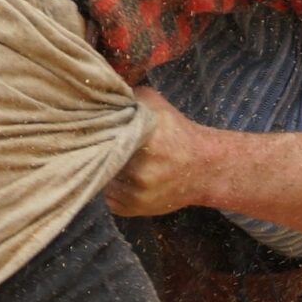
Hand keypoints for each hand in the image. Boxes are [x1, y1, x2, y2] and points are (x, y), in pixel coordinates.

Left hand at [104, 89, 205, 217]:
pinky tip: (128, 179)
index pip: (105, 136)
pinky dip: (115, 189)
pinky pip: (110, 198)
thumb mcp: (159, 108)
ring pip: (103, 179)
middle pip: (100, 159)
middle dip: (102, 152)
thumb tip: (102, 92)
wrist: (205, 169)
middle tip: (109, 145)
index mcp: (146, 140)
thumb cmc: (180, 134)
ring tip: (124, 163)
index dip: (98, 132)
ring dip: (108, 172)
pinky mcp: (134, 209)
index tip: (96, 129)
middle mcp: (140, 171)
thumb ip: (131, 98)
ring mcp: (136, 194)